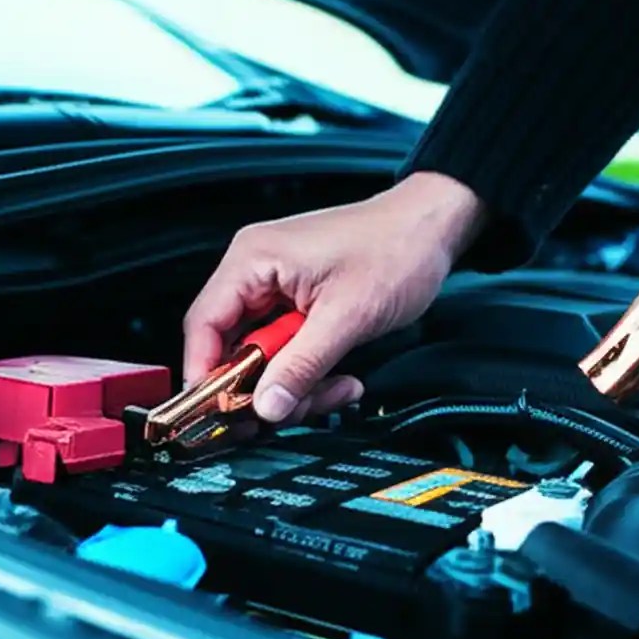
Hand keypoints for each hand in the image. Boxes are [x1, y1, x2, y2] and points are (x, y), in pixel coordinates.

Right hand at [183, 171, 485, 421]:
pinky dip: (310, 371)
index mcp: (254, 259)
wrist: (433, 227)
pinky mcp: (298, 303)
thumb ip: (302, 366)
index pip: (204, 324)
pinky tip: (341, 376)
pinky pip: (288, 350)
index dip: (204, 372)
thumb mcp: (347, 318)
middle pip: (231, 346)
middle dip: (263, 386)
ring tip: (335, 388)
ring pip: (263, 356)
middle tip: (288, 411)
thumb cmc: (395, 248)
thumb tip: (266, 406)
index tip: (218, 411)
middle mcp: (257, 270)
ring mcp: (277, 288)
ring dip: (295, 383)